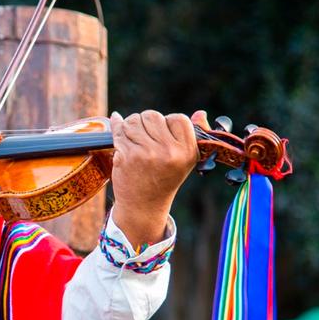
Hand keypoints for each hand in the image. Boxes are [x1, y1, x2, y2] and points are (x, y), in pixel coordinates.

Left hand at [109, 110, 208, 246]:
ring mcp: (147, 153)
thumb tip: (201, 113)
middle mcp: (169, 151)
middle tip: (146, 141)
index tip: (163, 137)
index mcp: (187, 151)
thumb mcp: (185, 160)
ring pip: (133, 120)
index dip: (168, 124)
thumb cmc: (164, 179)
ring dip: (130, 128)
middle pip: (153, 116)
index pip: (178, 118)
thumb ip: (192, 134)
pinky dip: (117, 132)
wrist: (144, 206)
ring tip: (135, 143)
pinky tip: (122, 142)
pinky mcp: (127, 155)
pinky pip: (119, 131)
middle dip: (146, 124)